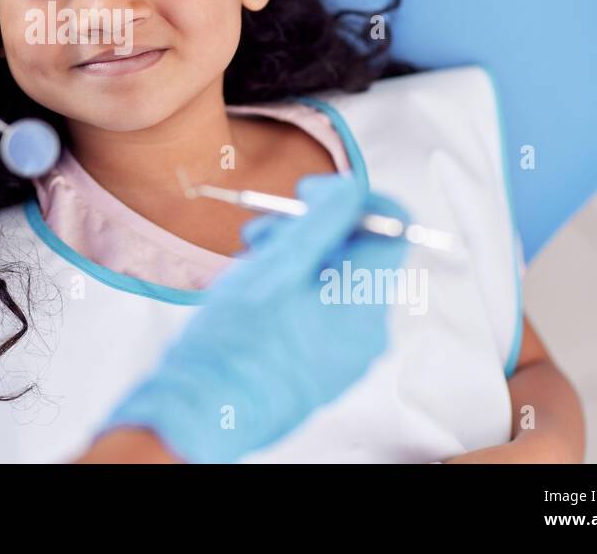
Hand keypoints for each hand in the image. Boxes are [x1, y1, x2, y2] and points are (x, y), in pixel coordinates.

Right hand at [101, 173, 410, 462]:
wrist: (204, 409)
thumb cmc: (234, 341)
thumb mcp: (278, 264)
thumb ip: (323, 220)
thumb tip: (353, 188)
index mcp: (363, 302)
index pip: (391, 227)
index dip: (351, 201)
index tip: (309, 194)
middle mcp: (367, 331)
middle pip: (358, 254)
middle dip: (312, 230)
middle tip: (264, 230)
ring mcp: (348, 355)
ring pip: (337, 283)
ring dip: (298, 260)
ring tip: (251, 260)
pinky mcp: (325, 369)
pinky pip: (325, 314)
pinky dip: (297, 292)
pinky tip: (258, 292)